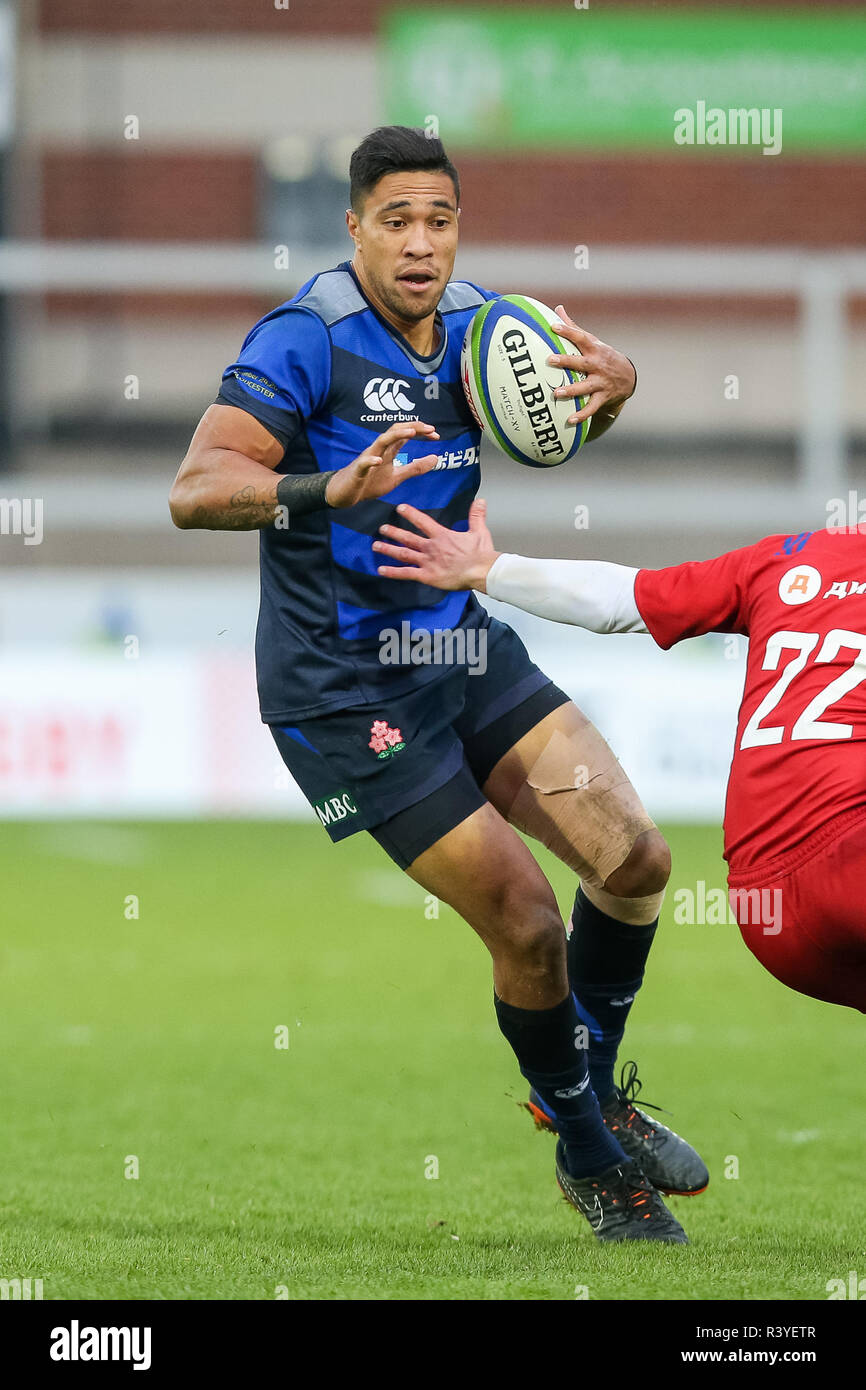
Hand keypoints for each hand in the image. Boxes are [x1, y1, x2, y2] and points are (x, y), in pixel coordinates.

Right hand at [324, 422, 439, 507]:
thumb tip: (435, 459)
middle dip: (413, 426)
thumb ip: (414, 468)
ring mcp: (367, 458)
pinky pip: (363, 464)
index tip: (436, 434)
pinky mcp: (357, 471)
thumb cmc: (370, 482)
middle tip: (430, 428)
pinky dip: (371, 461)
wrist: (345, 492)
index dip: (421, 431)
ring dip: (396, 435)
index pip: (405, 434)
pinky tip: (379, 461)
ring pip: (380, 441)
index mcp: (388, 450)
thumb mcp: (397, 476)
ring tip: (411, 432)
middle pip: (395, 431)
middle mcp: (379, 449)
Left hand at [373, 497, 499, 591]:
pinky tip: (381, 570)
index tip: (400, 508)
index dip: (410, 514)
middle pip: (408, 538)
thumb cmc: (481, 555)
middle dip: (393, 533)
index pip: (422, 521)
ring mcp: (427, 562)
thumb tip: (480, 501)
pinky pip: (407, 573)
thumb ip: (476, 516)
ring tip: (376, 546)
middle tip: (382, 528)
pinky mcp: (427, 576)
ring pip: (404, 554)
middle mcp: (431, 547)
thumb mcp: (479, 532)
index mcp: (442, 536)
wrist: (481, 571)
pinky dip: (393, 572)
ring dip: (389, 549)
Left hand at [547, 304, 635, 425]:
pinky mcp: (603, 397)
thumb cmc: (602, 356)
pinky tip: (569, 420)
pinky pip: (591, 407)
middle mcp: (598, 365)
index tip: (553, 326)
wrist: (628, 377)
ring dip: (571, 391)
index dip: (567, 331)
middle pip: (581, 363)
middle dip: (566, 361)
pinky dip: (582, 415)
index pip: (580, 337)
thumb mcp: (593, 341)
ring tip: (556, 394)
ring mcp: (601, 382)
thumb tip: (558, 308)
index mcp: (594, 349)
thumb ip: (574, 327)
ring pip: (585, 387)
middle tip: (550, 360)